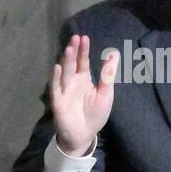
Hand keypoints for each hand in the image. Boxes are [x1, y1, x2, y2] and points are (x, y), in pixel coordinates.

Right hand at [50, 34, 117, 155]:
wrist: (84, 134)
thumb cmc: (95, 114)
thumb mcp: (105, 93)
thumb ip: (107, 75)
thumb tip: (114, 54)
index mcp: (84, 79)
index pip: (83, 61)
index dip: (83, 50)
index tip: (84, 37)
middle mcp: (72, 82)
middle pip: (73, 64)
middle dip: (74, 51)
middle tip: (75, 37)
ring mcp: (64, 90)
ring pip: (64, 73)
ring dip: (66, 61)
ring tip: (69, 49)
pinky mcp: (58, 100)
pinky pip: (56, 87)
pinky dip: (56, 78)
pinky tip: (57, 68)